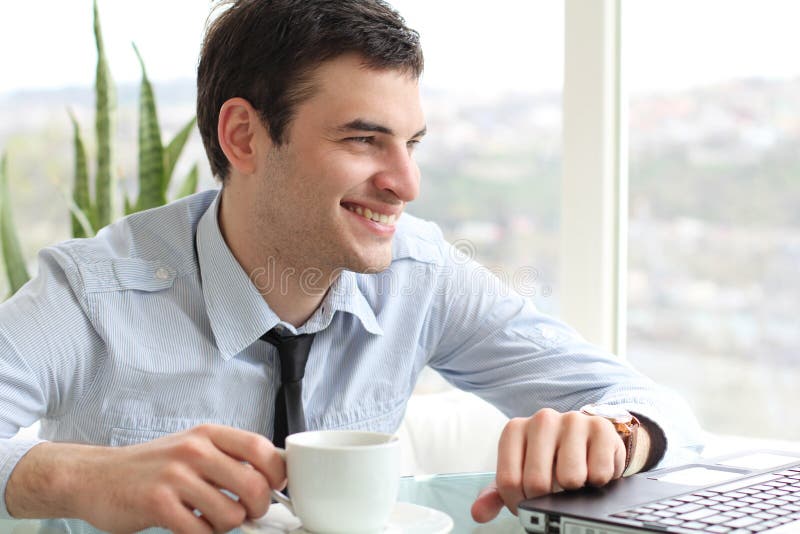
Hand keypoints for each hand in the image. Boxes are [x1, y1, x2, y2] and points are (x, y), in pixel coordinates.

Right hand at [7, 424, 284, 532]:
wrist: (95, 476)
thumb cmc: (151, 466)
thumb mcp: (192, 447)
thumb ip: (228, 457)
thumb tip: (273, 475)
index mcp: (208, 434)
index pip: (261, 448)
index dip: (276, 473)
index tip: (276, 487)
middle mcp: (194, 449)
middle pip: (253, 485)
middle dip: (257, 508)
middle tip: (247, 513)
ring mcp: (175, 476)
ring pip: (230, 514)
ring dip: (227, 525)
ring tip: (211, 519)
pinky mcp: (157, 503)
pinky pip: (201, 532)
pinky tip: (191, 526)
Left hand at [471, 408, 625, 522]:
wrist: (586, 440)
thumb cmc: (548, 461)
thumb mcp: (519, 474)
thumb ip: (494, 495)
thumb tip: (478, 513)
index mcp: (514, 429)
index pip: (509, 481)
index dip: (520, 503)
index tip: (529, 502)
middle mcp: (541, 419)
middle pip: (537, 482)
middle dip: (547, 500)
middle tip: (554, 494)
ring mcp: (572, 420)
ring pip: (570, 478)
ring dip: (574, 491)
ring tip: (574, 481)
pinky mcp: (601, 428)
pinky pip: (600, 473)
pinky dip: (598, 482)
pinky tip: (593, 471)